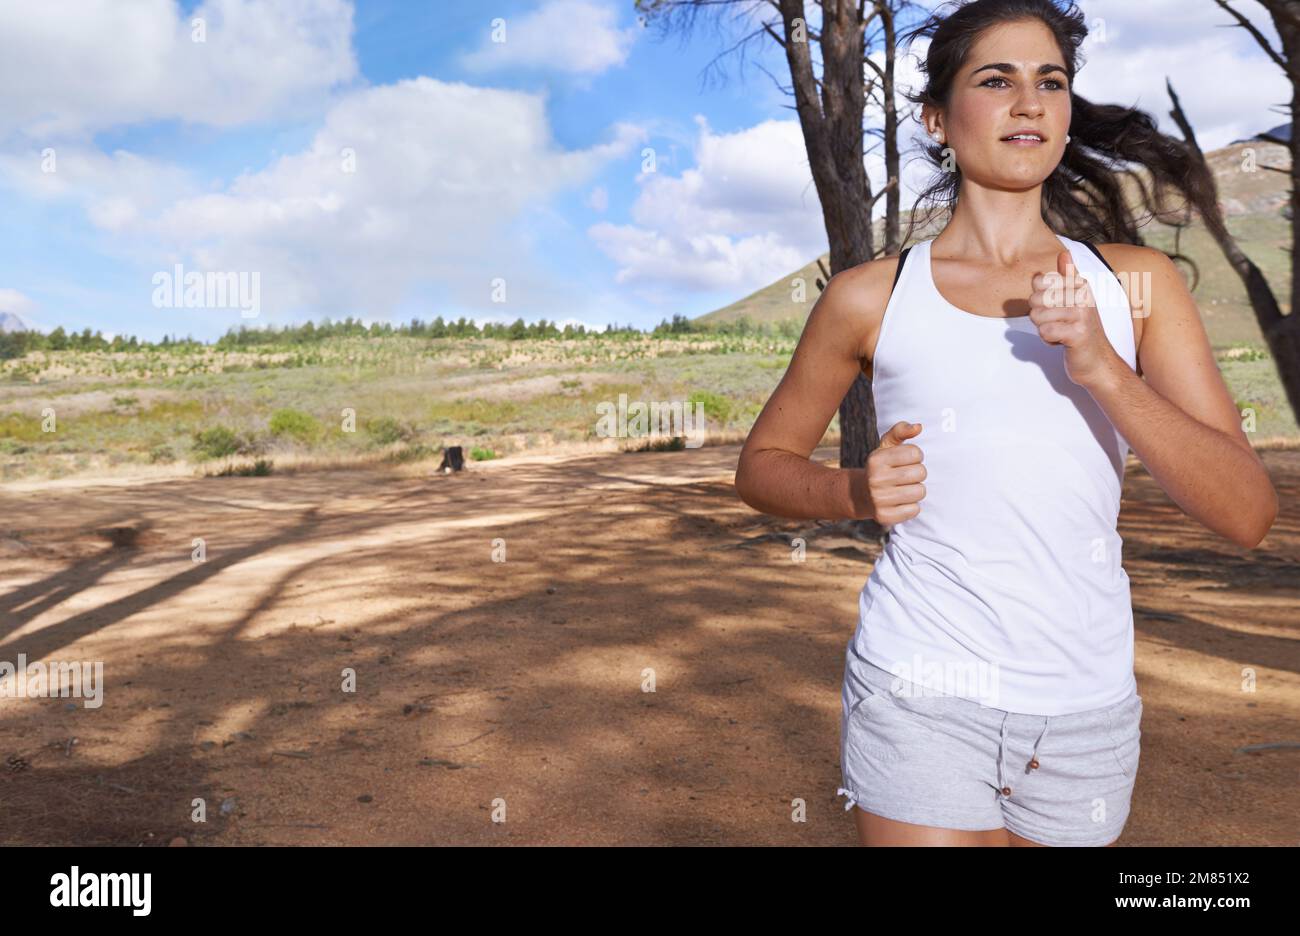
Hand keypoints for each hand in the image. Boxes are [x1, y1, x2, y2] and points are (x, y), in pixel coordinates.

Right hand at [860, 420, 925, 523]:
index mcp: (876, 459)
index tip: (906, 460)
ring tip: (905, 488)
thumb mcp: (886, 446)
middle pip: (920, 473)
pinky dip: (912, 506)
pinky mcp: (884, 516)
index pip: (916, 453)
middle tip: (908, 476)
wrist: (860, 495)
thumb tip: (918, 427)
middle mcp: (875, 479)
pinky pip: (914, 510)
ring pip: (920, 492)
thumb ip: (901, 431)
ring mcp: (878, 499)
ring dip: (917, 490)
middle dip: (919, 473)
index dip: (916, 456)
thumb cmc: (881, 467)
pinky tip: (901, 502)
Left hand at [1029, 250, 1119, 387]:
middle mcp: (1083, 296)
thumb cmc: (1080, 329)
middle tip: (1057, 323)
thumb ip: (1068, 277)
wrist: (1097, 361)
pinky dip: (1048, 340)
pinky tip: (1062, 342)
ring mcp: (1082, 315)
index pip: (1039, 281)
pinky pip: (1045, 332)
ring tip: (1061, 333)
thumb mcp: (1075, 300)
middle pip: (1035, 299)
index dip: (1039, 298)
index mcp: (1080, 285)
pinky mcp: (1078, 334)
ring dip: (1044, 329)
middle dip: (1039, 316)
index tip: (1055, 308)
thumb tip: (1065, 252)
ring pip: (1038, 316)